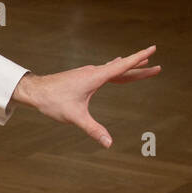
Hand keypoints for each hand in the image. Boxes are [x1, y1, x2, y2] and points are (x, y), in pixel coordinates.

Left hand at [10, 46, 158, 147]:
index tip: (152, 49)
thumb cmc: (52, 101)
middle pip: (122, 68)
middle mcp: (93, 72)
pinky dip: (116, 71)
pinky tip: (117, 68)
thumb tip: (108, 143)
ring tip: (144, 64)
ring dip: (129, 68)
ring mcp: (87, 73)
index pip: (122, 66)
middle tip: (157, 65)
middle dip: (140, 67)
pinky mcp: (82, 77)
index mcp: (95, 77)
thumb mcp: (74, 117)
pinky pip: (105, 72)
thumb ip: (92, 129)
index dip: (139, 58)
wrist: (34, 91)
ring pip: (113, 70)